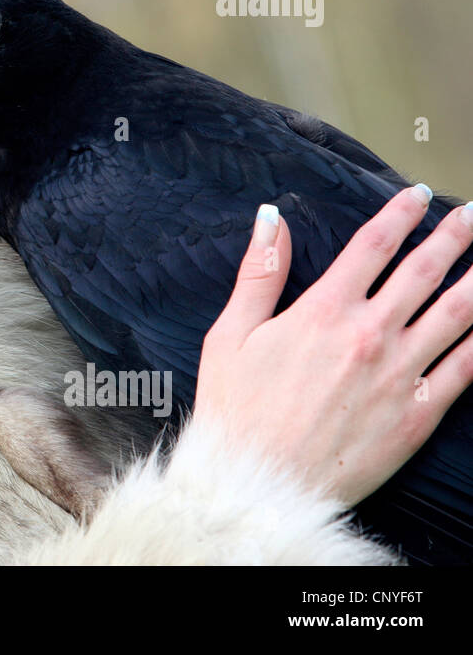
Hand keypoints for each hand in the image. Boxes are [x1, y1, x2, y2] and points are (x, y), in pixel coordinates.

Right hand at [192, 185, 472, 506]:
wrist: (258, 483)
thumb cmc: (236, 409)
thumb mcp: (230, 333)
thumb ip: (258, 272)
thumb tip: (269, 218)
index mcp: (322, 310)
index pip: (373, 246)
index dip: (399, 214)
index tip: (417, 196)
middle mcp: (369, 334)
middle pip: (423, 270)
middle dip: (452, 237)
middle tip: (469, 216)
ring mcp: (400, 373)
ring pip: (457, 312)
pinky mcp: (419, 412)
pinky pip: (468, 365)